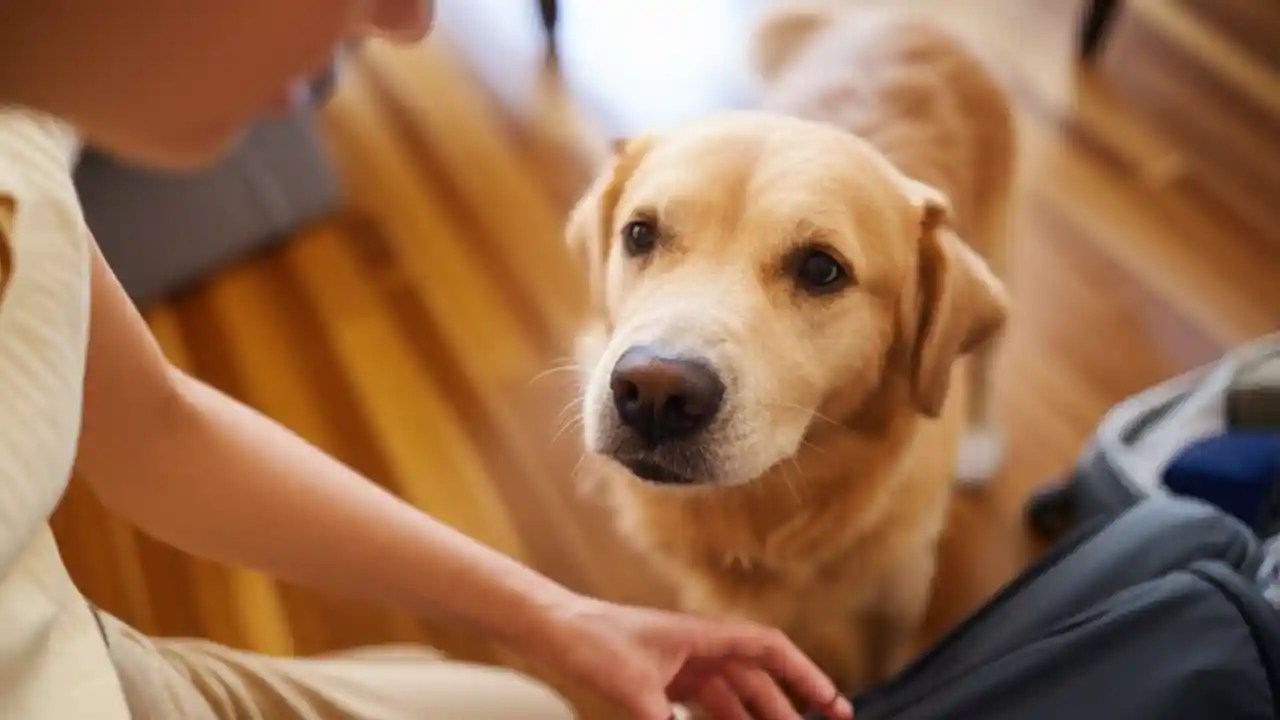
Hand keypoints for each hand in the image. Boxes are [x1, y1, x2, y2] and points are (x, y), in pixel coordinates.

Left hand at [529, 596, 852, 719]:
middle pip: (758, 679)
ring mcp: (684, 667)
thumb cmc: (593, 642)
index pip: (769, 649)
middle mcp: (700, 648)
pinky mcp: (665, 684)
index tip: (833, 704)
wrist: (554, 631)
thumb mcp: (634, 690)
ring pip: (735, 697)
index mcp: (704, 636)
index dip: (805, 675)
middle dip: (789, 707)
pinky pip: (707, 707)